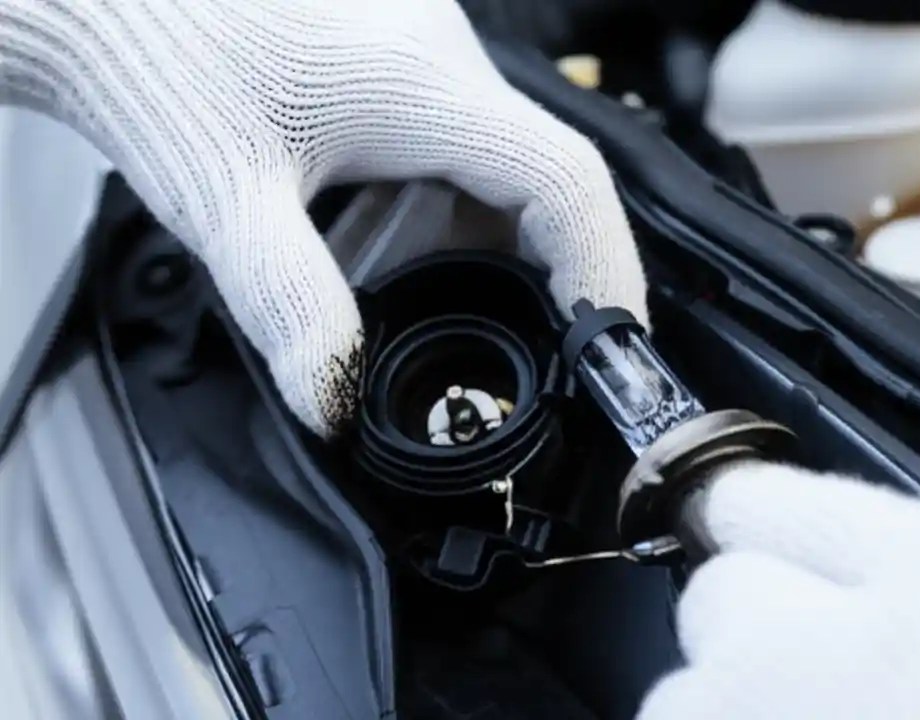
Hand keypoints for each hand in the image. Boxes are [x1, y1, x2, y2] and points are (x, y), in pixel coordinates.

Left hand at [0, 0, 645, 435]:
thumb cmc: (150, 51)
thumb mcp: (224, 197)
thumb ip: (291, 308)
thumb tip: (337, 399)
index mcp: (424, 87)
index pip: (564, 182)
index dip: (603, 269)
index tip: (609, 338)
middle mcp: (442, 58)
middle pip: (541, 180)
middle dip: (527, 273)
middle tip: (500, 344)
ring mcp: (421, 52)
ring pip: (493, 165)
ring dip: (463, 240)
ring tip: (387, 285)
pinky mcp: (393, 59)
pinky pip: (450, 143)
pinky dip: (429, 206)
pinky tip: (363, 236)